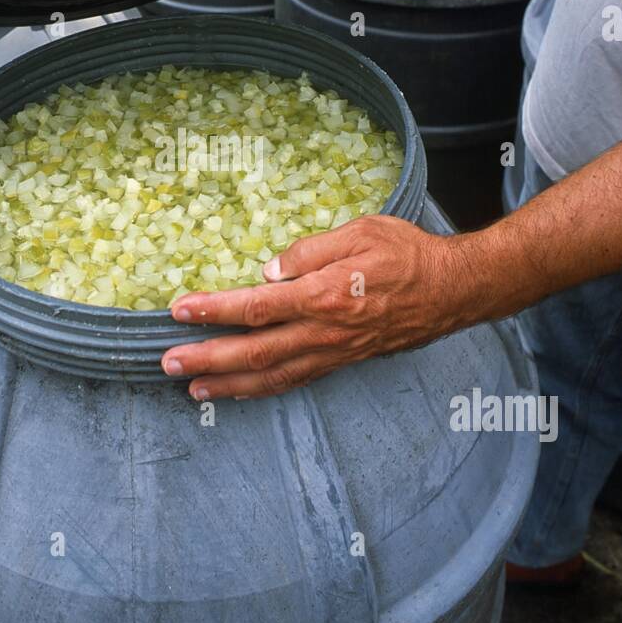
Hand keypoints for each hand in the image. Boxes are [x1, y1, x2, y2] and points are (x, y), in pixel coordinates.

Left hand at [162, 215, 475, 400]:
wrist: (454, 290)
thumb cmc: (408, 253)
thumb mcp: (361, 231)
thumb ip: (310, 250)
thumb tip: (268, 271)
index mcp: (324, 296)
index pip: (256, 307)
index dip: (214, 310)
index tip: (179, 310)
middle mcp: (325, 332)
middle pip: (255, 351)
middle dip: (207, 358)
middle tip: (167, 362)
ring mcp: (334, 352)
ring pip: (273, 375)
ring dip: (229, 384)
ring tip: (192, 388)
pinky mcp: (343, 361)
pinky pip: (296, 380)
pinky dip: (263, 390)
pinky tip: (241, 391)